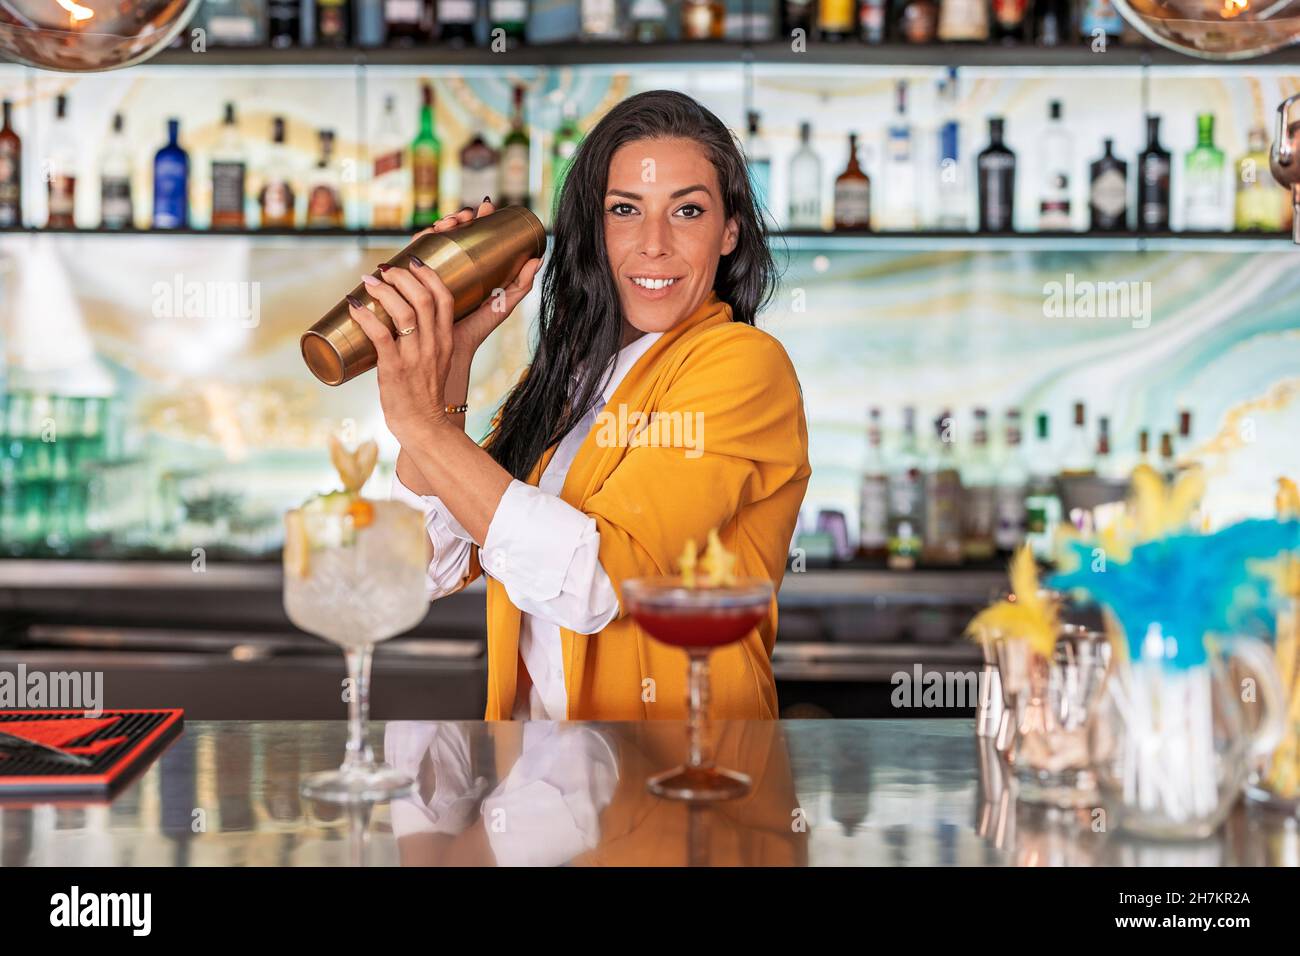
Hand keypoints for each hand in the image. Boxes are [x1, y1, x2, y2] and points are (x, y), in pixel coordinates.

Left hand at [347, 250, 455, 446]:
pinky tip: (355, 306)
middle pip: (423, 297)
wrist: (423, 425)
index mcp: (446, 340)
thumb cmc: (424, 393)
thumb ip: (428, 338)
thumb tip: (403, 313)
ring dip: (384, 291)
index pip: (444, 297)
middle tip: (385, 270)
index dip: (428, 274)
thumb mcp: (437, 360)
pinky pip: (380, 335)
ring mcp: (415, 356)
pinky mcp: (394, 368)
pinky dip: (366, 316)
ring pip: (404, 311)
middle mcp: (434, 344)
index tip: (412, 262)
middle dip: (402, 276)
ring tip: (369, 281)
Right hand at [411, 198, 542, 359]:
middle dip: (457, 217)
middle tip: (463, 217)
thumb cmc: (474, 331)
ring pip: (433, 238)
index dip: (479, 216)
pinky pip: (414, 253)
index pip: (473, 233)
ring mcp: (431, 270)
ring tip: (448, 225)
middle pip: (452, 231)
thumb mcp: (501, 305)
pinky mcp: (414, 279)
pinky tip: (425, 236)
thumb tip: (539, 258)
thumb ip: (520, 285)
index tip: (485, 207)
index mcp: (470, 267)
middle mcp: (450, 265)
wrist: (447, 354)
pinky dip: (420, 239)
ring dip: (440, 224)